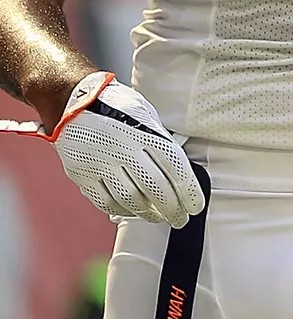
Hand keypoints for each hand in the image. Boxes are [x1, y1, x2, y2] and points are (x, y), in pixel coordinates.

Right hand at [30, 71, 207, 226]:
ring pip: (129, 199)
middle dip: (172, 209)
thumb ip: (160, 141)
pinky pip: (104, 201)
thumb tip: (177, 172)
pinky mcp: (80, 173)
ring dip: (148, 214)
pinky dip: (121, 210)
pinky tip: (132, 212)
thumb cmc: (114, 105)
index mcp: (144, 132)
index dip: (189, 192)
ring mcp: (99, 162)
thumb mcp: (146, 115)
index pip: (176, 169)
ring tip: (158, 217)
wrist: (71, 99)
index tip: (195, 206)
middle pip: (155, 188)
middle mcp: (121, 148)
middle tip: (180, 218)